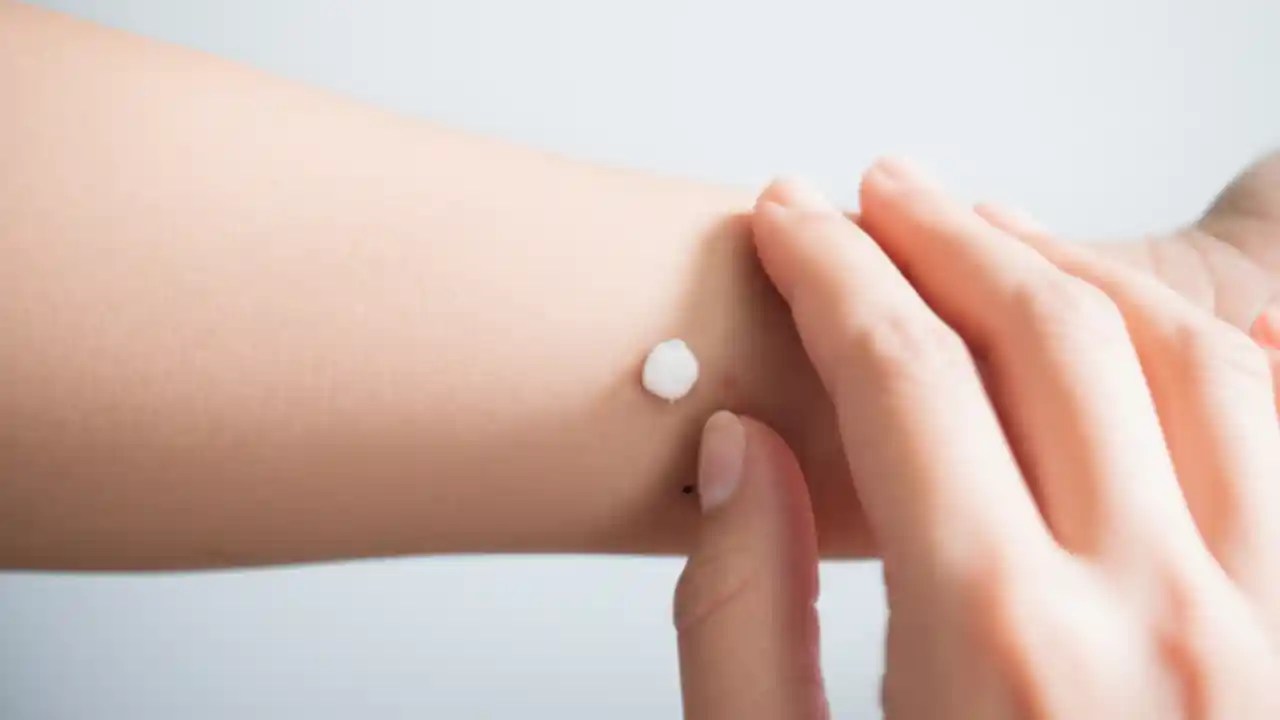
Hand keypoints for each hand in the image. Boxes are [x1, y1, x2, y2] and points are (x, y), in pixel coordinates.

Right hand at [673, 161, 1279, 717]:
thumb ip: (744, 624)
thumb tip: (739, 455)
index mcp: (997, 645)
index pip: (902, 378)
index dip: (830, 272)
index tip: (791, 223)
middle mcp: (1155, 615)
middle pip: (1049, 336)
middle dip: (945, 237)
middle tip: (881, 196)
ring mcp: (1264, 622)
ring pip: (1188, 362)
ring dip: (1078, 270)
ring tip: (1000, 231)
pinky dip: (1219, 354)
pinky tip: (1159, 329)